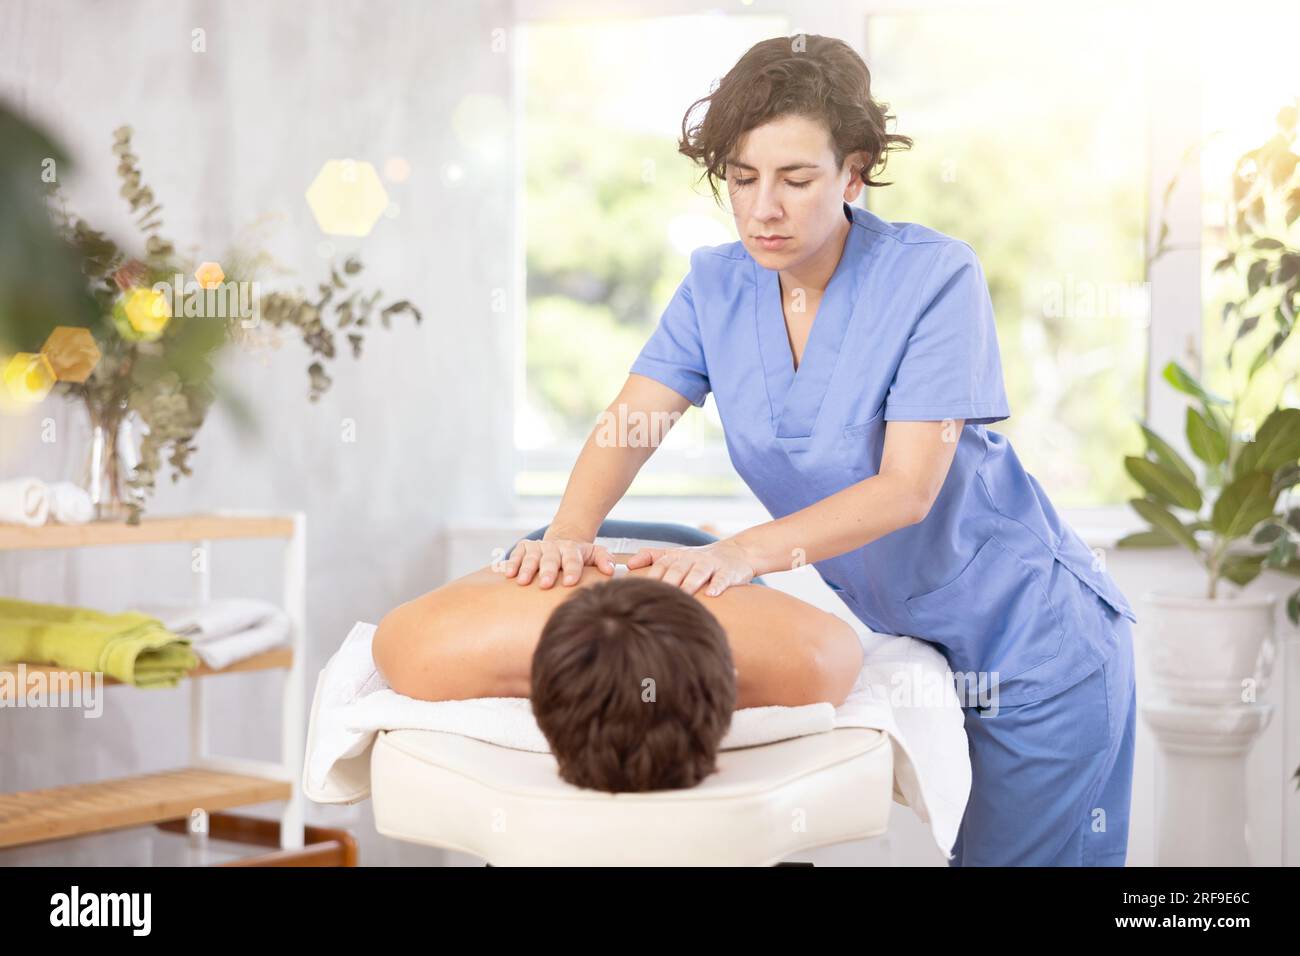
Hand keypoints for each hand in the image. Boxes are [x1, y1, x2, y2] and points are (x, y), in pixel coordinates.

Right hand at [496, 536, 614, 587]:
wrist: (562, 540)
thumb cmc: (579, 556)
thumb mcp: (594, 554)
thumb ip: (604, 559)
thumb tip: (610, 570)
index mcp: (572, 549)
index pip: (573, 559)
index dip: (572, 570)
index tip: (570, 582)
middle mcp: (554, 547)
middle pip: (551, 558)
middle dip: (548, 571)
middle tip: (546, 584)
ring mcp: (538, 547)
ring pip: (532, 556)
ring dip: (527, 568)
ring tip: (523, 581)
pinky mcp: (525, 547)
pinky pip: (517, 553)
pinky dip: (512, 563)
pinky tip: (509, 574)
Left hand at [624, 538, 755, 596]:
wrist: (737, 552)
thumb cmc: (701, 559)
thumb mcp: (677, 554)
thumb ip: (653, 556)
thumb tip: (629, 564)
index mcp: (678, 556)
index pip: (661, 564)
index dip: (650, 575)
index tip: (639, 589)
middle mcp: (693, 559)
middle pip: (677, 569)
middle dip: (667, 581)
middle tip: (657, 595)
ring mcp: (711, 565)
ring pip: (699, 573)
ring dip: (690, 583)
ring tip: (683, 594)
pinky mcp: (729, 572)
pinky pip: (722, 578)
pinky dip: (717, 585)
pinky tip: (712, 594)